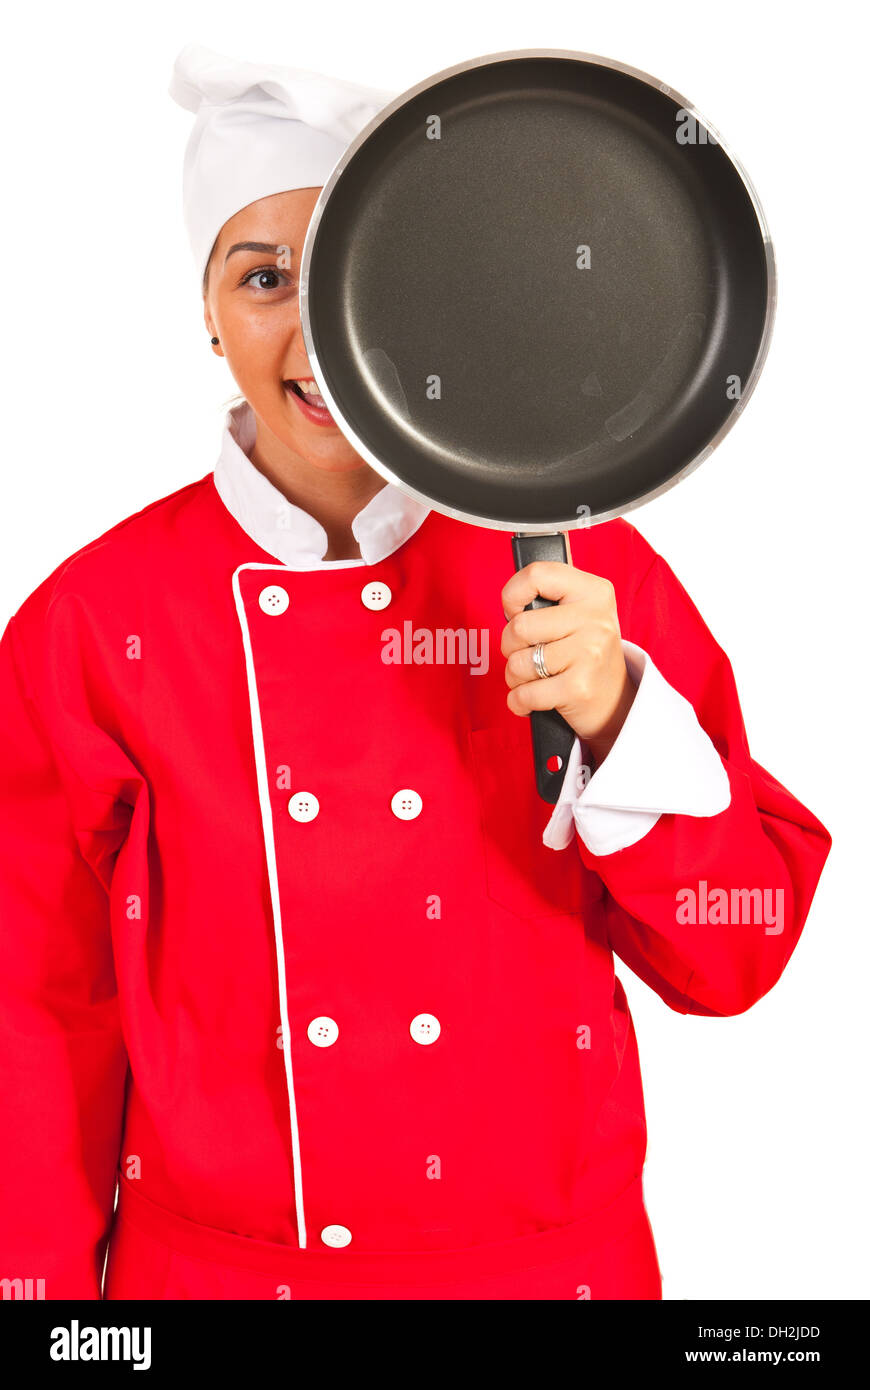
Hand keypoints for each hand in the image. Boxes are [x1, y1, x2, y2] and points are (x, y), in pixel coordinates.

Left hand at [500, 559, 635, 767]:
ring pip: (517, 663)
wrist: (617, 701)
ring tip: (535, 678)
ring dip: (515, 677)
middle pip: (519, 626)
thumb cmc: (585, 653)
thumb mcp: (579, 613)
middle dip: (510, 646)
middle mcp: (596, 619)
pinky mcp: (579, 688)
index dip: (512, 596)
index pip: (537, 574)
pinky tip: (532, 699)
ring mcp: (589, 653)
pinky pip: (525, 694)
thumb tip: (510, 604)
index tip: (515, 612)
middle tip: (527, 653)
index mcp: (594, 591)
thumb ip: (547, 598)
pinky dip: (519, 701)